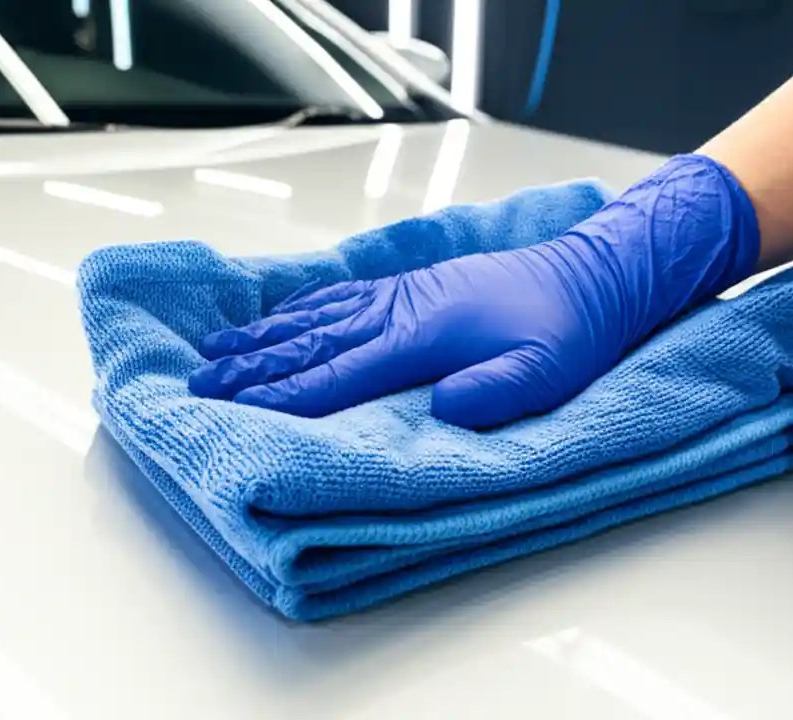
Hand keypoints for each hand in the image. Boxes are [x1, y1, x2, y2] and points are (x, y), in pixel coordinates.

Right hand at [189, 155, 760, 428]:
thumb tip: (438, 411)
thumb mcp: (548, 372)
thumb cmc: (571, 328)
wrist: (592, 274)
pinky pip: (340, 295)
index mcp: (425, 337)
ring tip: (216, 351)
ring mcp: (400, 295)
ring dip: (263, 337)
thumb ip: (492, 392)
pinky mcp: (409, 288)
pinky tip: (278, 316)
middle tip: (200, 384)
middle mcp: (400, 311)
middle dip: (252, 367)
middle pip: (310, 342)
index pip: (339, 372)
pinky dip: (300, 307)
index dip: (285, 394)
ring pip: (316, 316)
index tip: (236, 408)